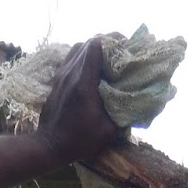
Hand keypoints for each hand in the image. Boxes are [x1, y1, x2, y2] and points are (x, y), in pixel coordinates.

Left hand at [36, 39, 124, 167]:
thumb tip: (139, 102)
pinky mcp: (57, 79)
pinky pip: (72, 57)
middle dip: (107, 42)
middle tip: (120, 52)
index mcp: (83, 82)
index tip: (125, 47)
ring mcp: (61, 74)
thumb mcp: (107, 132)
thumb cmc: (78, 141)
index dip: (113, 40)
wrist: (48, 146)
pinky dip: (84, 55)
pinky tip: (93, 66)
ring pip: (79, 47)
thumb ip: (123, 114)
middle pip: (89, 42)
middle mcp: (71, 73)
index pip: (96, 45)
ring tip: (107, 57)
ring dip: (95, 48)